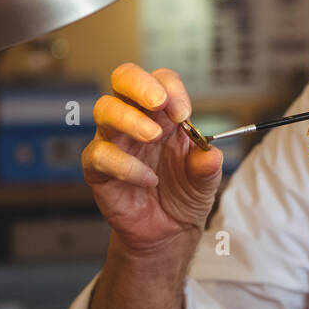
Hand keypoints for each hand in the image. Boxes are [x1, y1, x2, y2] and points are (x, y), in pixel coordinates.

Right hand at [81, 64, 222, 254]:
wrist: (168, 230)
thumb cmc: (183, 194)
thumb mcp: (205, 181)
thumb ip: (207, 166)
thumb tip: (210, 154)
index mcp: (164, 114)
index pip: (161, 81)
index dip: (171, 89)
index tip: (183, 113)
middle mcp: (136, 120)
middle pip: (123, 79)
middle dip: (139, 84)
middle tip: (158, 102)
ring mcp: (114, 141)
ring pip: (105, 110)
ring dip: (129, 119)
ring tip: (153, 137)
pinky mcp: (98, 168)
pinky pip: (100, 154)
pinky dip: (124, 165)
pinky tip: (147, 179)